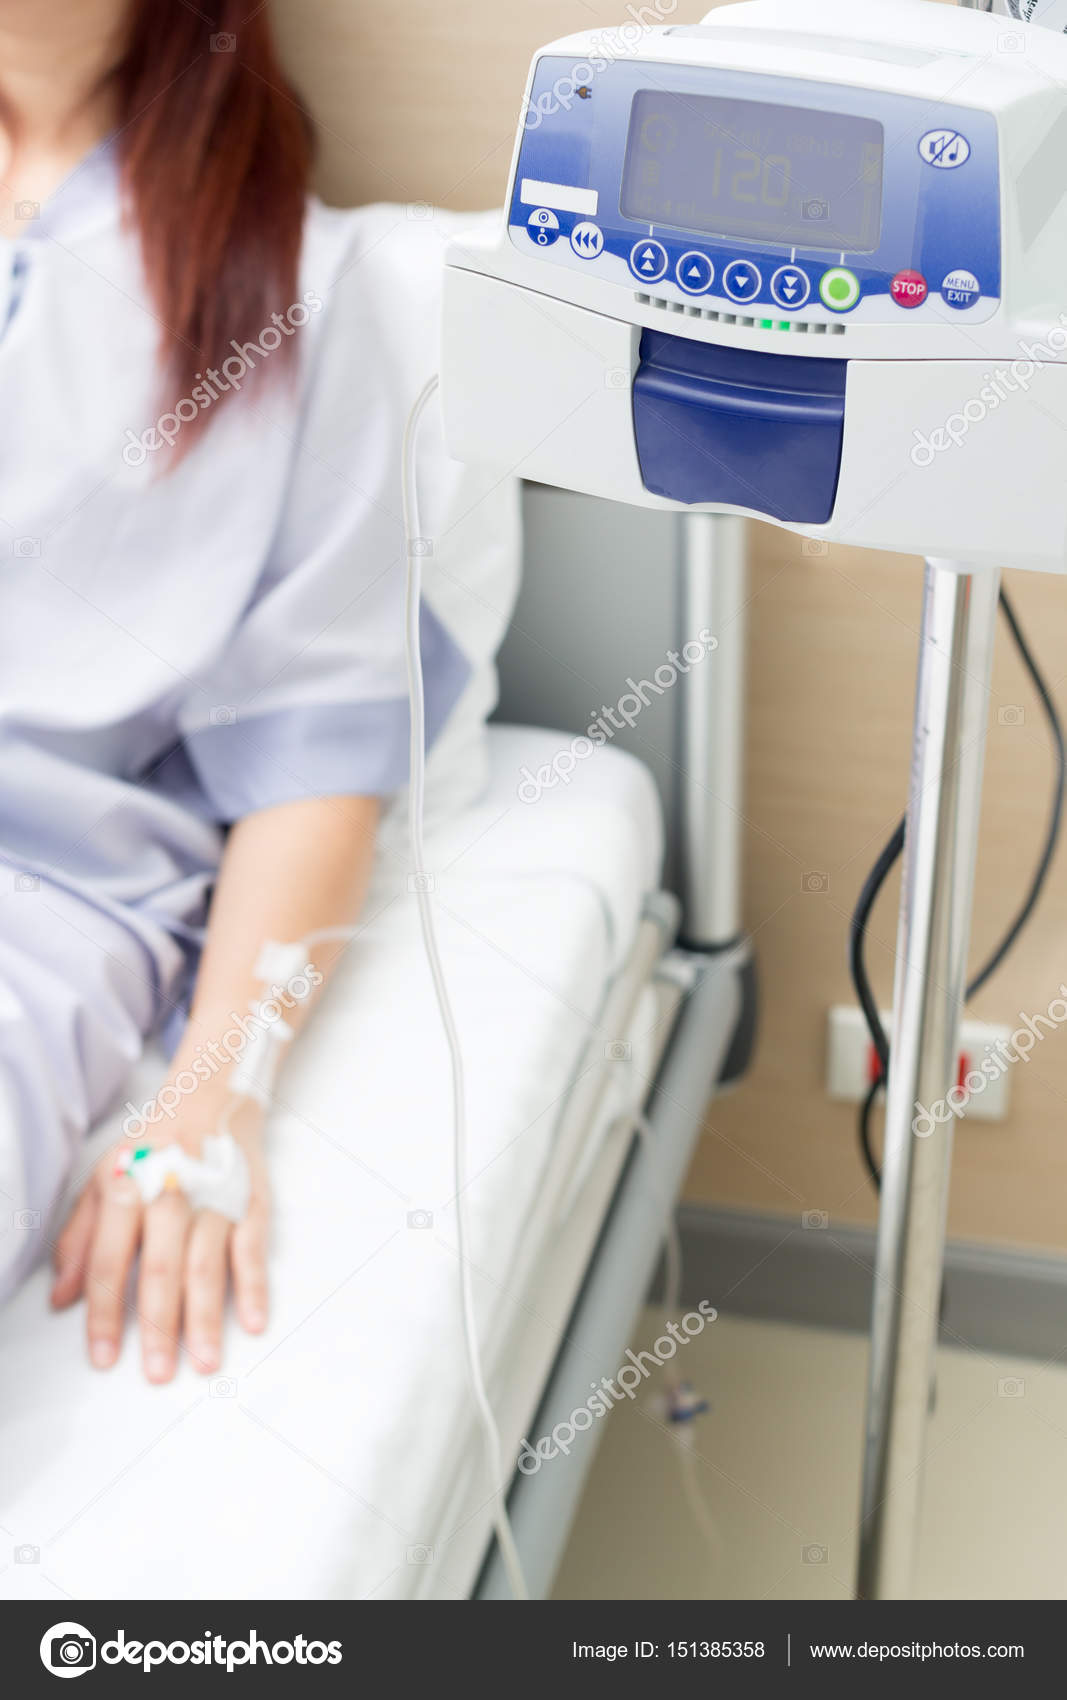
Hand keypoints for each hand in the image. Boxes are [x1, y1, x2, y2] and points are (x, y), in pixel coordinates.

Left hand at [51, 1093, 269, 1382]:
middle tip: (158, 1373)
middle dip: (158, 1325)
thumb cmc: (152, 1147)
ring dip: (205, 1317)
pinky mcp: (251, 1199)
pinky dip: (254, 1286)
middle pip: (161, 1267)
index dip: (103, 1313)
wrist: (212, 1096)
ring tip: (203, 1362)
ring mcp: (214, 1196)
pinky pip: (253, 1248)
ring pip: (207, 1264)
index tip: (104, 1358)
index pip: (108, 1260)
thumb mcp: (103, 1179)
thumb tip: (61, 1298)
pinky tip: (251, 1322)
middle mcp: (169, 1192)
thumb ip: (79, 1238)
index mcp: (126, 1188)